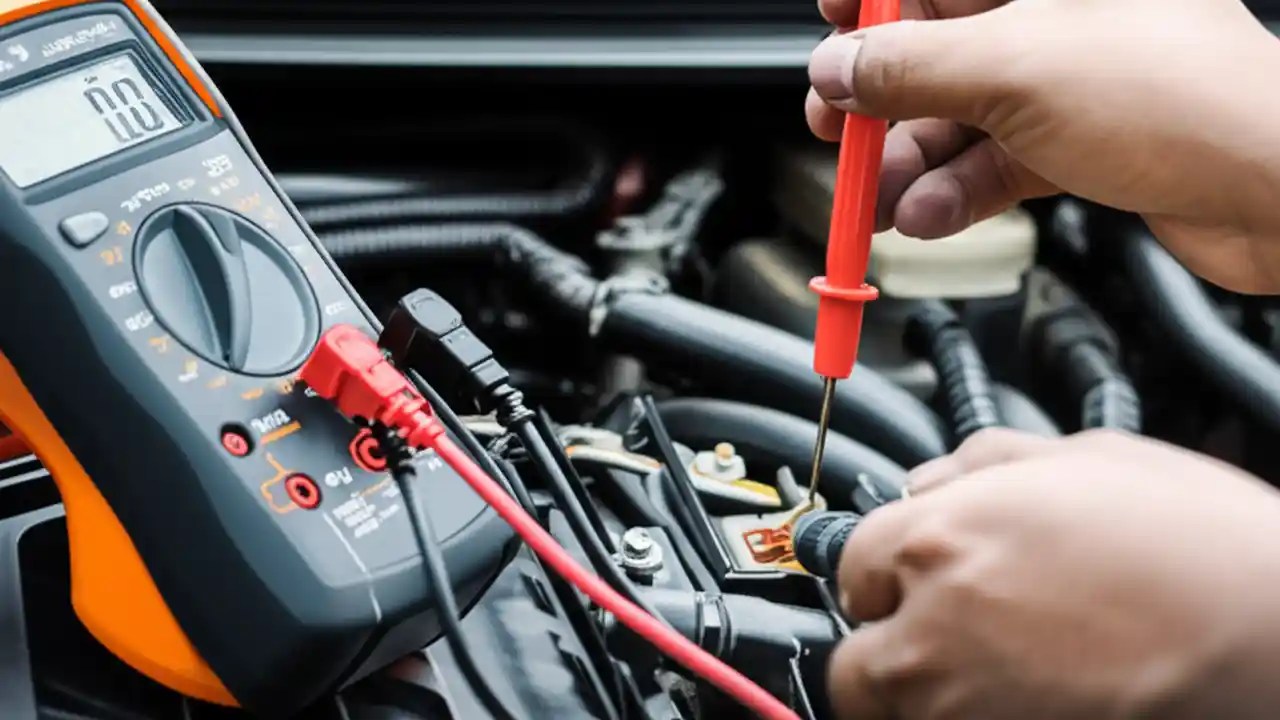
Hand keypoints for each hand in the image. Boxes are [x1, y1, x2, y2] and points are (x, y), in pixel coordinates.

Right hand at [806, 0, 1279, 292]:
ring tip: (878, 201)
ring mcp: (1066, 81)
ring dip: (909, 164)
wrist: (1272, 190)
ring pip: (958, 116)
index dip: (873, 3)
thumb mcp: (1014, 69)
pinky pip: (993, 162)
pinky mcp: (1077, 141)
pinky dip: (956, 193)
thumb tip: (836, 67)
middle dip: (878, 100)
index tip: (829, 29)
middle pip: (935, 48)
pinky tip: (930, 217)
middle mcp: (1054, 16)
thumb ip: (910, 67)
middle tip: (837, 133)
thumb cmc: (1179, 100)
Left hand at [828, 428, 1279, 719]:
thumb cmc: (1203, 550)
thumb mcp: (1090, 460)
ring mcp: (961, 710)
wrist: (1279, 642)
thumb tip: (926, 479)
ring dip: (931, 699)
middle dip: (889, 653)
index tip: (911, 583)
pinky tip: (1035, 703)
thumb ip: (984, 463)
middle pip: (855, 663)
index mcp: (938, 541)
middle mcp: (931, 630)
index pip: (850, 563)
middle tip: (949, 644)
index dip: (885, 573)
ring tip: (1007, 678)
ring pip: (899, 717)